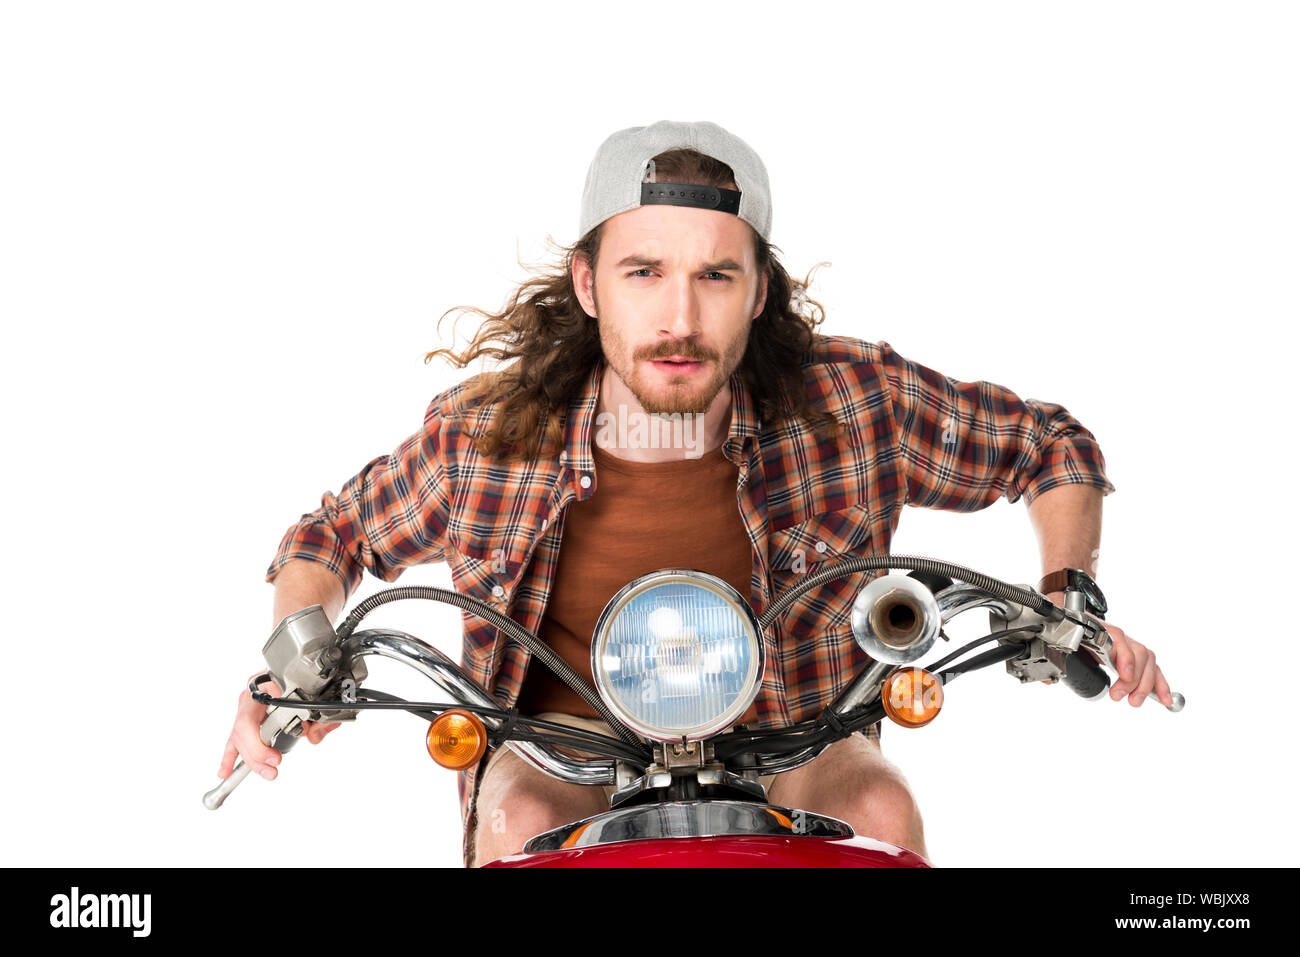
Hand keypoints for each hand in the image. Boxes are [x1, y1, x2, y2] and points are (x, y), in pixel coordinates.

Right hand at [217, 673, 340, 780]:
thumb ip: (320, 718)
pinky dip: (230, 756)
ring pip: (239, 738)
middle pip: (242, 730)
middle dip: (257, 754)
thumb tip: (313, 736)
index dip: (260, 741)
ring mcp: (248, 707)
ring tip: (268, 773)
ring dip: (252, 759)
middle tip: (274, 765)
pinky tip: (225, 771)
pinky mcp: (246, 720)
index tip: (275, 757)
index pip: (250, 717)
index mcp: (264, 684)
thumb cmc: (309, 681)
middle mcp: (252, 695)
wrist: (307, 672)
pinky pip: (234, 740)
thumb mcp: (318, 699)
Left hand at [1044, 592, 1171, 706]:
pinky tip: (1166, 700)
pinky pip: (1153, 668)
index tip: (1123, 674)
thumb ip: (1054, 659)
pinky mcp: (1136, 657)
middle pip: (1137, 652)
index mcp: (1099, 629)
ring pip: (1148, 661)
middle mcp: (1118, 636)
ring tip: (1134, 702)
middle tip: (1119, 696)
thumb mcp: (1060, 641)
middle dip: (1133, 678)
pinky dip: (1160, 684)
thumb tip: (1048, 680)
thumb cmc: (1068, 629)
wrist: (1072, 617)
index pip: (1118, 638)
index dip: (1124, 656)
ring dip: (1146, 684)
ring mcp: (1129, 645)